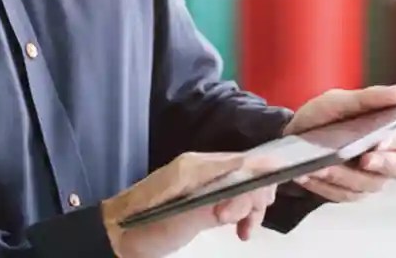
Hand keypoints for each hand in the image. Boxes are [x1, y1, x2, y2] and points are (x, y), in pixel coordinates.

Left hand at [100, 152, 278, 257]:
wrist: (116, 235)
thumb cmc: (143, 228)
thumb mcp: (179, 221)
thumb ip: (213, 206)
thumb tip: (245, 194)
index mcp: (195, 167)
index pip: (241, 161)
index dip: (264, 170)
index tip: (280, 183)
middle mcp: (200, 166)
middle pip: (246, 171)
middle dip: (255, 197)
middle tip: (245, 225)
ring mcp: (200, 179)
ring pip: (242, 185)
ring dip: (251, 206)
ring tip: (244, 232)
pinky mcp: (199, 193)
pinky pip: (230, 194)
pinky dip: (240, 210)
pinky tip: (240, 229)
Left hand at [283, 85, 395, 202]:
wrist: (297, 136)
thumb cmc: (327, 115)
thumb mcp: (342, 101)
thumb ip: (372, 98)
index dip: (394, 143)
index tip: (378, 143)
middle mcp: (391, 158)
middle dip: (378, 166)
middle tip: (361, 161)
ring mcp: (373, 178)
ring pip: (365, 184)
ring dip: (340, 176)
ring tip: (317, 167)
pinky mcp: (353, 192)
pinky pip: (343, 195)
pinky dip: (324, 186)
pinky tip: (307, 176)